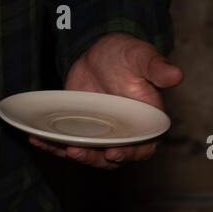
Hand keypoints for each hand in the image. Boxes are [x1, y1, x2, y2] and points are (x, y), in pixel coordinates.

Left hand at [30, 32, 182, 169]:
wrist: (99, 52)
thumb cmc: (127, 54)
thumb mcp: (141, 57)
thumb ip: (156, 68)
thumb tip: (176, 74)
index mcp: (144, 124)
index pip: (141, 147)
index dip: (129, 154)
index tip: (113, 153)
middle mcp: (124, 136)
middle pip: (111, 157)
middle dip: (94, 158)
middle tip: (76, 151)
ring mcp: (101, 136)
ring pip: (89, 155)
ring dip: (74, 155)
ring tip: (57, 147)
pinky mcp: (80, 131)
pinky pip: (67, 144)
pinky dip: (52, 146)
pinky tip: (35, 140)